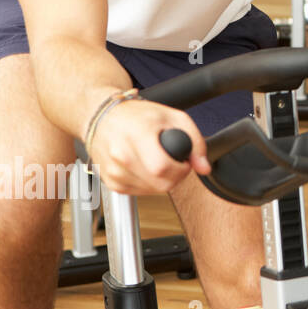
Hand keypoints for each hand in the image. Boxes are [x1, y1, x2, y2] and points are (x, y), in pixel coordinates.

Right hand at [86, 99, 207, 194]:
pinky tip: (146, 167)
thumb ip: (195, 142)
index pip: (162, 168)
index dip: (181, 170)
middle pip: (159, 184)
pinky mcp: (110, 182)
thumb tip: (204, 167)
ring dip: (162, 181)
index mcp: (137, 135)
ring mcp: (113, 170)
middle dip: (176, 177)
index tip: (184, 162)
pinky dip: (148, 184)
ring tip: (158, 161)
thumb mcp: (174, 117)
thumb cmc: (138, 115)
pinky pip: (138, 192)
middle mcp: (120, 154)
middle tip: (175, 164)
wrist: (103, 117)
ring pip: (151, 191)